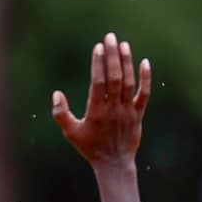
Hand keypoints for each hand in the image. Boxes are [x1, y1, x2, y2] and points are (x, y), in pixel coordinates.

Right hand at [53, 33, 150, 167]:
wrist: (114, 164)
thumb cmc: (90, 148)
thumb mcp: (71, 133)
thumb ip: (61, 114)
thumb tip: (56, 94)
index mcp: (96, 112)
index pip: (98, 83)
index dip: (99, 64)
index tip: (98, 47)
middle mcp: (113, 109)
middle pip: (115, 77)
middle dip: (112, 56)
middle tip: (110, 37)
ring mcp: (127, 111)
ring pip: (129, 82)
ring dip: (127, 62)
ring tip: (123, 45)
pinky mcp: (138, 114)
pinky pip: (144, 94)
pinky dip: (145, 78)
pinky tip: (144, 62)